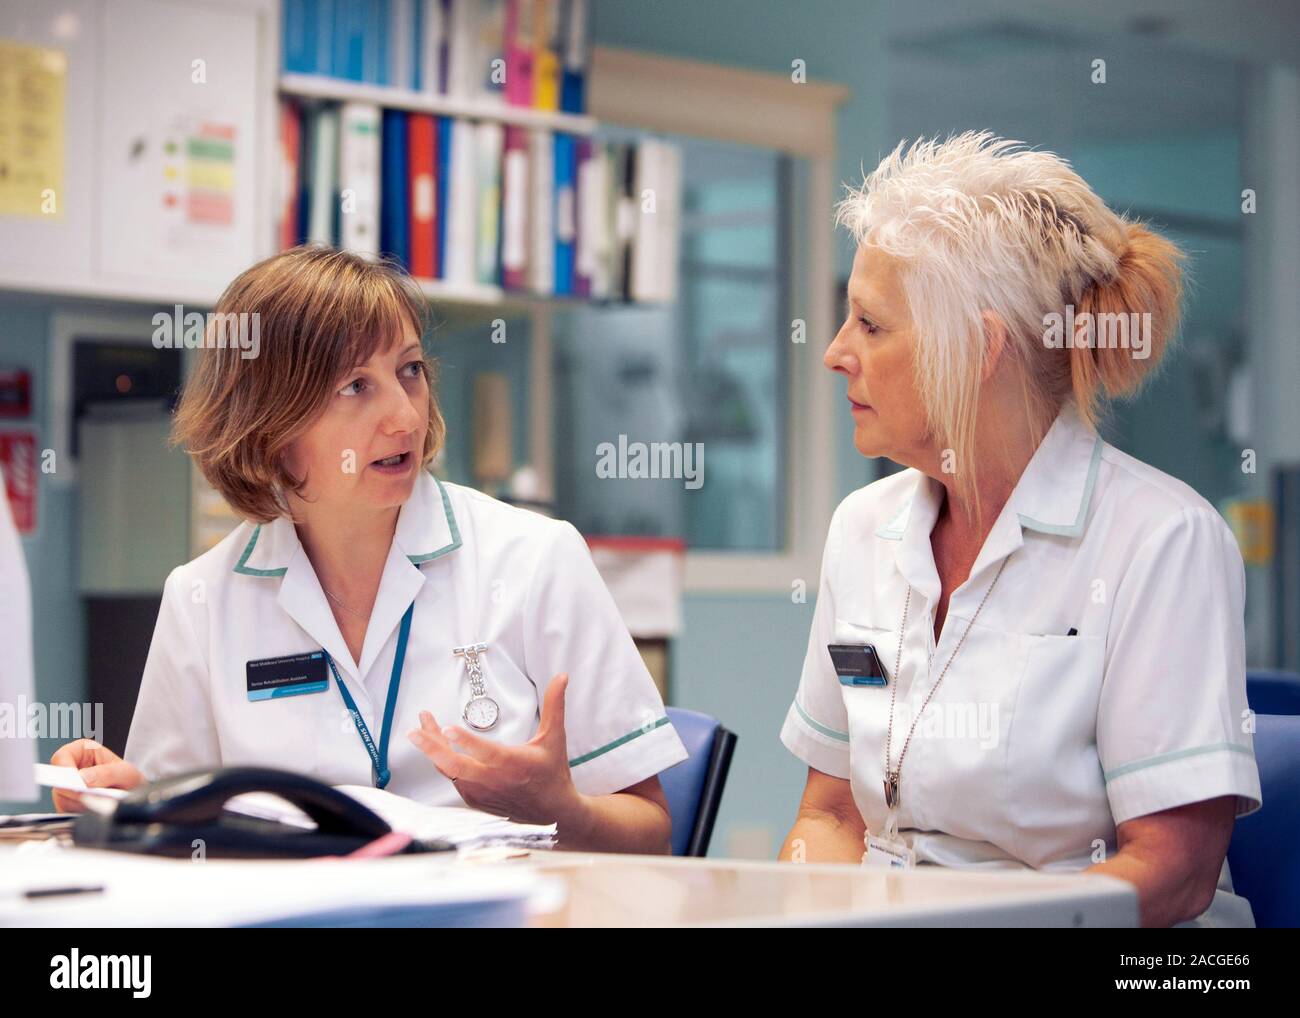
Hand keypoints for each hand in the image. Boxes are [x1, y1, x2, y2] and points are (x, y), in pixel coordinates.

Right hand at [49, 739, 145, 812]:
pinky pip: (67, 813)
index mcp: (81, 752)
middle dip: (76, 793)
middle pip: (58, 783)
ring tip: (102, 803)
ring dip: (81, 805)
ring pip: (61, 800)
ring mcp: (67, 789)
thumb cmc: (128, 779)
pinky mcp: (68, 806)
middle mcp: (70, 769)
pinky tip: (96, 810)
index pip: (61, 757)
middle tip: (94, 797)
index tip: (76, 783)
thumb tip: (83, 780)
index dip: (64, 771)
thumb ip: (107, 773)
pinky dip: (81, 814)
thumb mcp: (126, 772)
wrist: (133, 796)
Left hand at [406, 673, 585, 829]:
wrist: (552, 813)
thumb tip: (561, 677)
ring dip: (432, 750)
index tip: (447, 728)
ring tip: (420, 729)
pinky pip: (453, 778)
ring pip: (449, 770)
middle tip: (415, 730)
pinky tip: (436, 746)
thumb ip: (554, 706)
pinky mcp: (474, 799)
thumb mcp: (555, 738)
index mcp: (513, 764)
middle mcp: (494, 781)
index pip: (486, 752)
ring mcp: (481, 792)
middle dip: (432, 746)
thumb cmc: (552, 773)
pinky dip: (443, 762)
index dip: (466, 741)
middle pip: (455, 765)